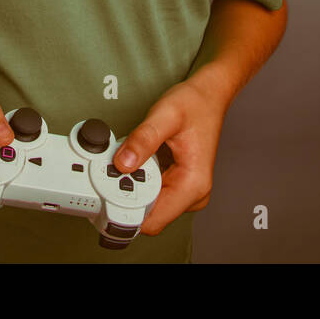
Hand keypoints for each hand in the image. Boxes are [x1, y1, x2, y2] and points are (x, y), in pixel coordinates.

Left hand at [112, 79, 226, 235]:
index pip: (152, 221)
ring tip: (133, 157)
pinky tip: (140, 159)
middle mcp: (192, 195)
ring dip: (132, 184)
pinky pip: (150, 192)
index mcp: (193, 184)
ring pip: (146, 204)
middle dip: (126, 191)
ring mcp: (185, 193)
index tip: (111, 185)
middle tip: (120, 162)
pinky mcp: (178, 186)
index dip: (126, 208)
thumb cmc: (194, 104)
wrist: (208, 97)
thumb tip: (122, 163)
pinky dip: (139, 178)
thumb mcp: (166, 115)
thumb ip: (143, 140)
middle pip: (147, 213)